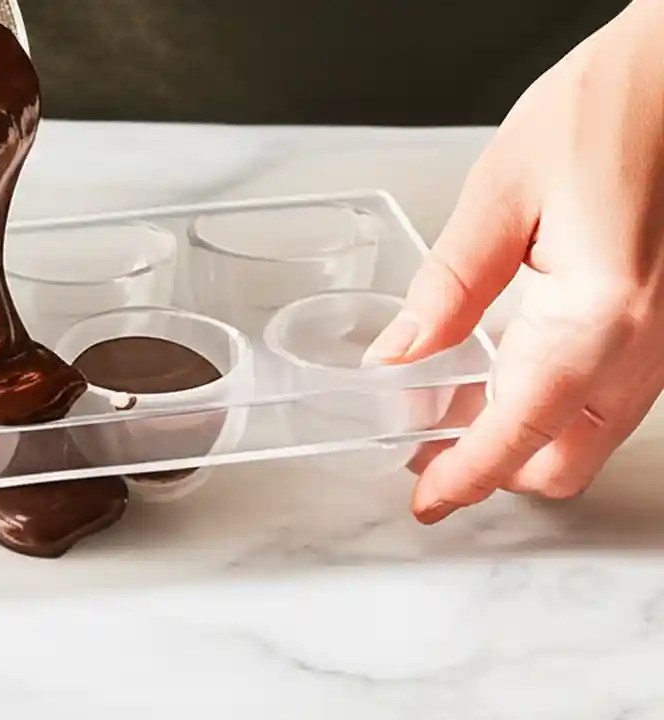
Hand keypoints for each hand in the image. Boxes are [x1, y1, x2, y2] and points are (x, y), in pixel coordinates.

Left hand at [366, 0, 663, 522]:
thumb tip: (398, 355)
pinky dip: (557, 406)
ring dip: (524, 438)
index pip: (518, 434)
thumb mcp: (502, 192)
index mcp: (599, 313)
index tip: (425, 497)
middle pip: (564, 460)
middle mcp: (647, 343)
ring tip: (451, 407)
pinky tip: (507, 370)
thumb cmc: (615, 104)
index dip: (464, 478)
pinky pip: (613, 397)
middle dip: (493, 469)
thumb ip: (447, 288)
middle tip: (424, 445)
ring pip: (593, 435)